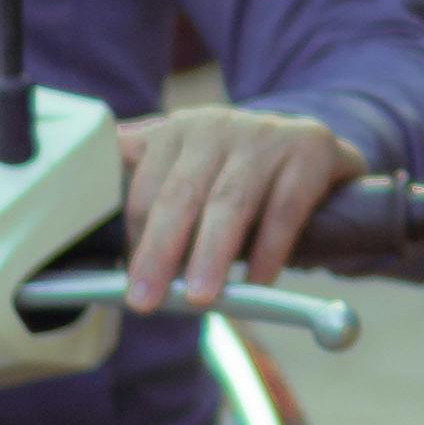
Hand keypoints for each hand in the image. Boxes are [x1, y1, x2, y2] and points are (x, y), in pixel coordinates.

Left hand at [114, 106, 361, 314]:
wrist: (313, 148)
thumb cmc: (237, 177)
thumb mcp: (192, 174)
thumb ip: (152, 199)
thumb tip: (110, 260)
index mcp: (177, 131)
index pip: (145, 187)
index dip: (134, 238)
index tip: (129, 282)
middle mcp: (217, 125)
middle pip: (181, 194)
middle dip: (160, 251)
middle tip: (145, 299)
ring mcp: (265, 133)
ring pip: (230, 201)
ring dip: (211, 254)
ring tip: (199, 297)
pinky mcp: (310, 148)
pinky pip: (284, 208)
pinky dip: (269, 249)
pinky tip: (258, 282)